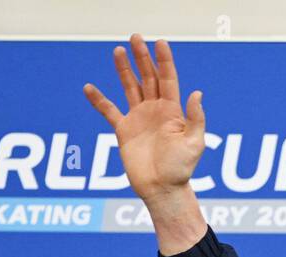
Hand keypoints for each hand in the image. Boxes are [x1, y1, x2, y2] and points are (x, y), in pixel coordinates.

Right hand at [83, 34, 205, 203]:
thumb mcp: (194, 144)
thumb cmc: (181, 170)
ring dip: (124, 70)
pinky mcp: (124, 130)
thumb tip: (197, 93)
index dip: (164, 61)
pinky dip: (98, 100)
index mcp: (172, 112)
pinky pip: (109, 111)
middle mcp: (155, 111)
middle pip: (148, 78)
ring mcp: (139, 119)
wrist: (162, 190)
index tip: (160, 42)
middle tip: (136, 38)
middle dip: (142, 58)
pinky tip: (89, 88)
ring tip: (118, 51)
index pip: (168, 80)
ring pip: (130, 87)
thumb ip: (196, 119)